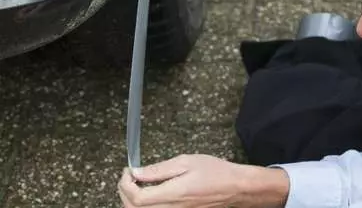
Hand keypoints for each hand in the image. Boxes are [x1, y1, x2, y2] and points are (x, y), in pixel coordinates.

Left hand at [118, 154, 289, 207]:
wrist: (234, 188)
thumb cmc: (215, 172)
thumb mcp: (186, 161)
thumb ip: (159, 169)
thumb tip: (137, 172)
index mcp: (171, 194)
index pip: (135, 197)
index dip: (125, 184)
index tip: (128, 170)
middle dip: (124, 192)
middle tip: (128, 177)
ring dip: (133, 200)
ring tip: (137, 183)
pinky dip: (144, 205)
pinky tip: (149, 193)